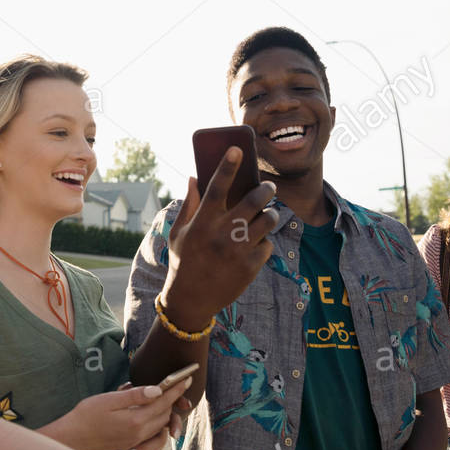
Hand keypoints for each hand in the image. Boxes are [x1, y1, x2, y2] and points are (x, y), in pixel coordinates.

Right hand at [57, 377, 191, 449]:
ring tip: (164, 399)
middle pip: (165, 414)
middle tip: (176, 385)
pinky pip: (154, 439)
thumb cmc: (87, 414)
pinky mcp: (131, 445)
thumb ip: (134, 396)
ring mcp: (136, 442)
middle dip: (173, 399)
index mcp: (135, 420)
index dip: (175, 389)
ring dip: (166, 412)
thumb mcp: (109, 399)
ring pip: (162, 426)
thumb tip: (157, 390)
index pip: (163, 402)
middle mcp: (139, 433)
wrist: (72, 437)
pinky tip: (153, 419)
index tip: (186, 378)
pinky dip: (159, 429)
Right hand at [157, 149, 278, 328]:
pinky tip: (254, 247)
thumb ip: (189, 204)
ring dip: (270, 215)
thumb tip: (193, 177)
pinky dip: (263, 244)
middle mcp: (222, 233)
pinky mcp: (251, 266)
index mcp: (202, 222)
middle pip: (254, 200)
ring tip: (267, 216)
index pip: (216, 187)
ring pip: (268, 221)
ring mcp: (238, 250)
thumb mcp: (179, 233)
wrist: (191, 300)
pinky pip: (267, 245)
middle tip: (269, 188)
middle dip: (266, 189)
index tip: (236, 149)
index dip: (227, 166)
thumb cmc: (183, 261)